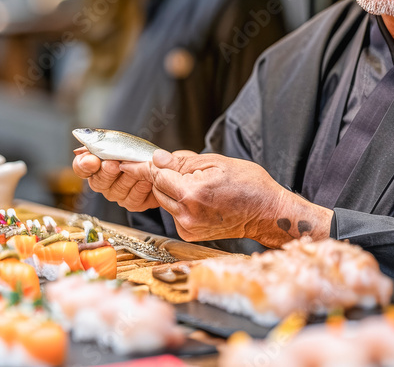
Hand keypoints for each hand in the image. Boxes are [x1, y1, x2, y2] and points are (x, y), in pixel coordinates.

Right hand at [72, 147, 159, 211]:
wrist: (159, 163)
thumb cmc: (138, 150)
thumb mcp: (122, 142)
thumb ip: (104, 142)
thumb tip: (87, 142)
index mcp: (96, 165)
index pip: (81, 167)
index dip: (84, 165)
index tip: (91, 160)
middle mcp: (104, 183)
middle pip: (98, 182)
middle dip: (107, 172)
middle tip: (114, 164)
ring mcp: (118, 195)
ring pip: (118, 190)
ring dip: (129, 177)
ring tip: (139, 166)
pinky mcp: (133, 203)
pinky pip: (134, 199)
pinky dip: (141, 188)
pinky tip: (147, 179)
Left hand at [144, 150, 332, 246]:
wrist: (266, 213)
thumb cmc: (248, 184)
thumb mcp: (216, 162)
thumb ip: (182, 161)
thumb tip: (156, 159)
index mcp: (192, 194)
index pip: (157, 176)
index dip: (144, 166)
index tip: (127, 162)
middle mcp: (187, 215)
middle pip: (158, 188)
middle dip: (165, 176)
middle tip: (188, 169)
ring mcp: (188, 227)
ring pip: (164, 200)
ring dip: (173, 189)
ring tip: (200, 184)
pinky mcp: (189, 234)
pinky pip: (174, 212)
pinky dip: (180, 202)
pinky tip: (201, 199)